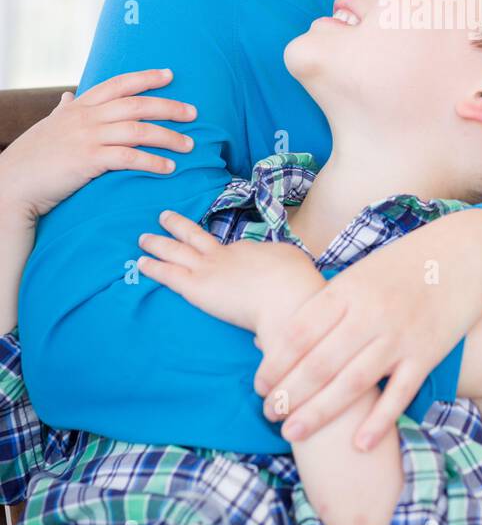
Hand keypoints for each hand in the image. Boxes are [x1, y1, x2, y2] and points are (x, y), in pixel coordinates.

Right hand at [0, 68, 196, 220]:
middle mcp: (86, 117)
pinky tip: (168, 167)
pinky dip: (152, 161)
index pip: (118, 84)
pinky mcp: (88, 161)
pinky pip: (128, 157)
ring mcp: (87, 137)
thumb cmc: (32, 156)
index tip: (170, 75)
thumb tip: (67, 95)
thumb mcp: (49, 126)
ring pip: (138, 129)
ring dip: (167, 136)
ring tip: (188, 145)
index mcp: (79, 107)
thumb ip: (63, 110)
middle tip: (193, 113)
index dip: (145, 78)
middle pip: (136, 104)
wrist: (12, 182)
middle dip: (168, 106)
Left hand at [137, 210, 323, 334]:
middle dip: (179, 226)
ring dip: (159, 242)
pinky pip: (169, 274)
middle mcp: (227, 254)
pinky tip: (141, 262)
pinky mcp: (198, 287)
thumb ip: (280, 285)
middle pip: (197, 236)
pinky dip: (154, 266)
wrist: (288, 296)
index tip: (215, 251)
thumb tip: (272, 307)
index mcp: (249, 251)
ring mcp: (210, 268)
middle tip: (164, 216)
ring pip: (177, 250)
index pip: (230, 250)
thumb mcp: (294, 273)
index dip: (219, 249)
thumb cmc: (297, 288)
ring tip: (143, 237)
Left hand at [252, 210, 481, 448]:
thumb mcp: (361, 272)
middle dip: (288, 394)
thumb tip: (285, 336)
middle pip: (319, 362)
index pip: (299, 332)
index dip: (274, 362)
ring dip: (319, 412)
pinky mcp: (428, 353)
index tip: (260, 384)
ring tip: (292, 432)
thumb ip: (329, 303)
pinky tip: (358, 444)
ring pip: (352, 382)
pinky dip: (379, 421)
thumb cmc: (404, 264)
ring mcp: (400, 335)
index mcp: (348, 289)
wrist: (464, 252)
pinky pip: (399, 393)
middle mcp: (371, 313)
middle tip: (268, 414)